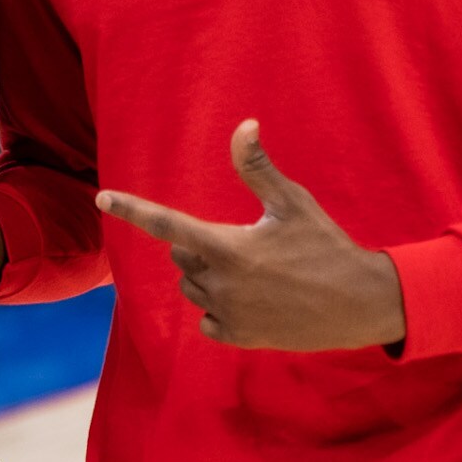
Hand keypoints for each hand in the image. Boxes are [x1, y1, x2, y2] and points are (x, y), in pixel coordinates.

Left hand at [97, 121, 405, 350]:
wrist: (359, 304)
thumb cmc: (326, 246)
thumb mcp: (294, 202)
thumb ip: (259, 167)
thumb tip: (244, 124)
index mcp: (228, 247)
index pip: (167, 224)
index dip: (132, 209)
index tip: (102, 198)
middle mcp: (220, 283)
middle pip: (182, 256)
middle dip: (199, 245)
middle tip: (244, 241)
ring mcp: (228, 314)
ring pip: (191, 286)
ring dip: (207, 275)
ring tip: (254, 270)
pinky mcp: (238, 337)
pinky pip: (207, 318)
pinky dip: (219, 306)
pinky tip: (252, 298)